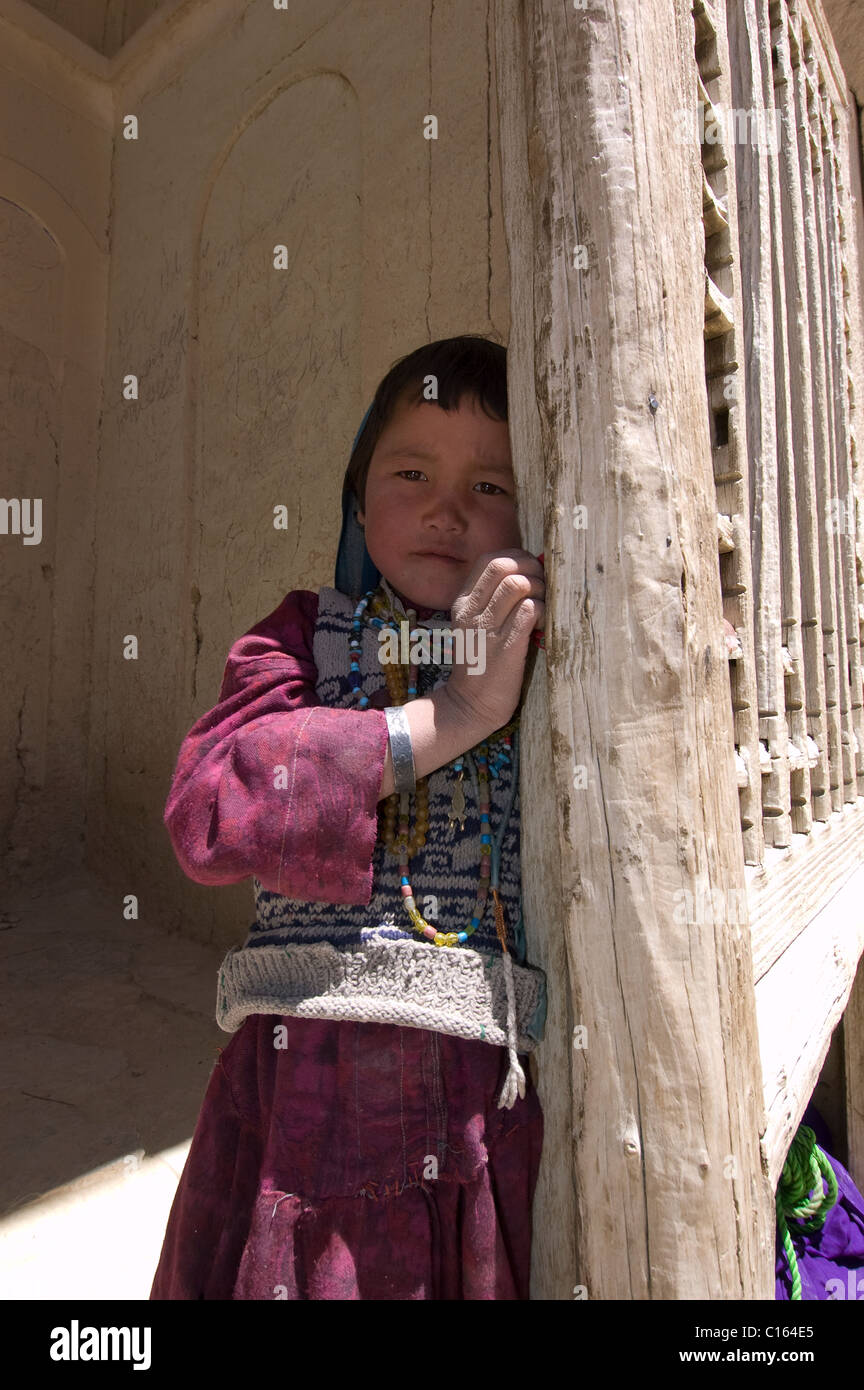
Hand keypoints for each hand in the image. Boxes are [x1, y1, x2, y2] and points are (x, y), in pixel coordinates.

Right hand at [443, 550, 544, 732]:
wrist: (469, 705)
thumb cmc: (479, 665)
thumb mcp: (473, 627)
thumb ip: (490, 601)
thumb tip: (524, 576)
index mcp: (463, 603)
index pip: (489, 560)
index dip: (517, 558)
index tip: (532, 572)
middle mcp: (472, 611)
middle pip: (503, 566)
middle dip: (531, 569)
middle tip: (543, 586)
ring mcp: (487, 628)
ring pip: (518, 585)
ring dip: (540, 590)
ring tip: (544, 606)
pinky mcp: (506, 647)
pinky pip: (530, 610)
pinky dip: (543, 610)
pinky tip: (544, 624)